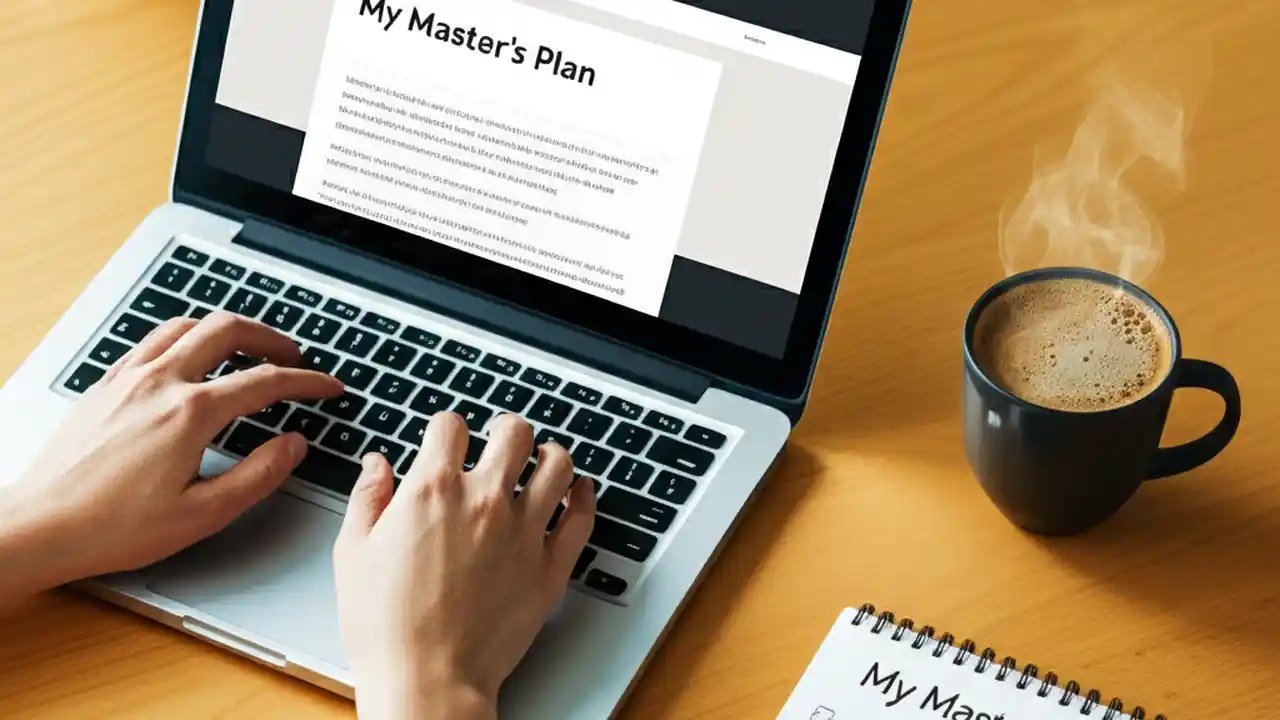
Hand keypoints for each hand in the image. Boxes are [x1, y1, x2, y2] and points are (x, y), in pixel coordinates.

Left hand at [0, 312, 342, 607]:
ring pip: (186, 326)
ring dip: (225, 330)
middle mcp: (159, 383)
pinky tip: (188, 360)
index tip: (326, 387)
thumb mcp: (202, 514)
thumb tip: (293, 446)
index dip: (306, 382)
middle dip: (270, 338)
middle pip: (226, 330)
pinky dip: (184, 339)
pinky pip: (151, 341)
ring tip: (246, 348)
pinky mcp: (103, 386)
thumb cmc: (111, 528)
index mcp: (190, 414)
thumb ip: (258, 475)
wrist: (39, 528)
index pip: (265, 381)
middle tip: (293, 356)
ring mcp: (126, 379)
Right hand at [333, 413, 595, 719]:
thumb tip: (377, 465)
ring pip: (558, 466)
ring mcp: (523, 532)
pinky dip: (583, 498)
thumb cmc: (386, 626)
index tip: (447, 438)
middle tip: (502, 438)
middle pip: (514, 433)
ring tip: (543, 458)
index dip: (446, 427)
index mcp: (434, 491)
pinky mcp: (549, 567)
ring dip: (550, 455)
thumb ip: (368, 498)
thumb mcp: (354, 553)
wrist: (426, 679)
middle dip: (506, 429)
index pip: (450, 425)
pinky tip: (577, 491)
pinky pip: (581, 518)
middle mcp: (484, 501)